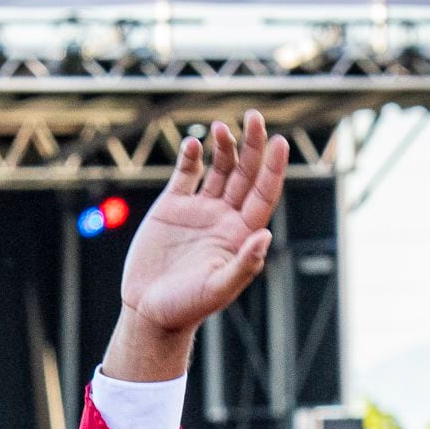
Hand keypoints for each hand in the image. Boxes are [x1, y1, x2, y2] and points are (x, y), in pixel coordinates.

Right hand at [106, 111, 289, 373]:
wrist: (149, 311)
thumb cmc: (188, 307)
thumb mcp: (219, 288)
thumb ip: (244, 264)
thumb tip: (265, 235)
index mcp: (240, 234)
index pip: (263, 193)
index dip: (273, 167)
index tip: (279, 141)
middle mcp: (224, 218)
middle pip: (245, 173)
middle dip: (252, 145)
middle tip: (254, 117)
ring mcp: (199, 210)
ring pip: (218, 168)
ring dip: (223, 146)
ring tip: (220, 128)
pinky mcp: (171, 208)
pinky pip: (185, 175)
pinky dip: (190, 158)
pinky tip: (192, 145)